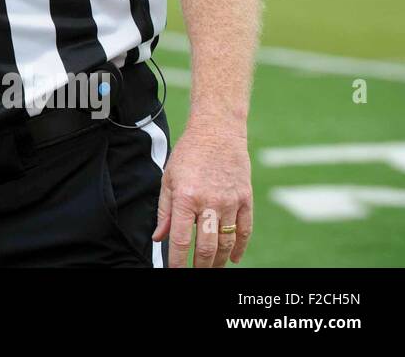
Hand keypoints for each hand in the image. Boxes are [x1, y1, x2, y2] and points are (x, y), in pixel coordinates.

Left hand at [153, 121, 252, 267]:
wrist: (217, 132)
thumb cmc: (188, 154)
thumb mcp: (168, 179)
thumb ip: (164, 211)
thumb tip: (159, 238)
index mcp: (186, 197)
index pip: (181, 239)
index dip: (177, 261)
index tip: (174, 272)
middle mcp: (209, 202)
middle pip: (207, 246)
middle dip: (200, 266)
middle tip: (195, 273)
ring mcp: (231, 202)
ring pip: (227, 242)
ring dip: (219, 260)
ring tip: (211, 268)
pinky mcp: (246, 199)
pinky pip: (245, 230)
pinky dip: (240, 247)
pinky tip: (233, 258)